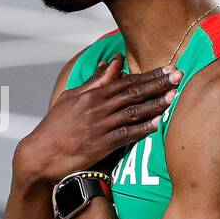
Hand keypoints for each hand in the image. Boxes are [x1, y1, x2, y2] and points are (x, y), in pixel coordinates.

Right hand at [14, 57, 182, 185]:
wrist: (40, 154)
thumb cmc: (55, 127)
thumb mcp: (71, 98)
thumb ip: (94, 82)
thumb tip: (112, 64)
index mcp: (91, 95)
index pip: (125, 81)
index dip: (149, 76)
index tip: (167, 70)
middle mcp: (97, 108)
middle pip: (133, 93)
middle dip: (158, 84)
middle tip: (179, 77)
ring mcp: (99, 126)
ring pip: (133, 111)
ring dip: (155, 104)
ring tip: (174, 97)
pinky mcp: (101, 144)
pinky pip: (126, 134)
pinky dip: (143, 128)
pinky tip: (158, 124)